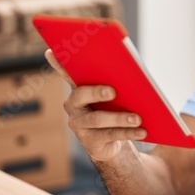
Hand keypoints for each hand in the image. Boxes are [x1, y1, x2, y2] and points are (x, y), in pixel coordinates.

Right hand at [45, 49, 146, 163]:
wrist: (113, 143)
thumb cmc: (115, 110)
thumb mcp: (116, 96)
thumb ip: (118, 83)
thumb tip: (135, 77)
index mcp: (79, 87)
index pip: (67, 72)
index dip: (58, 63)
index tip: (52, 51)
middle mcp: (73, 105)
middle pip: (81, 95)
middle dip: (96, 91)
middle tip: (113, 90)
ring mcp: (79, 124)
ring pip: (97, 118)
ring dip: (119, 118)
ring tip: (137, 118)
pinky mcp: (89, 141)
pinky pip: (109, 135)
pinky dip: (128, 133)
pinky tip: (142, 131)